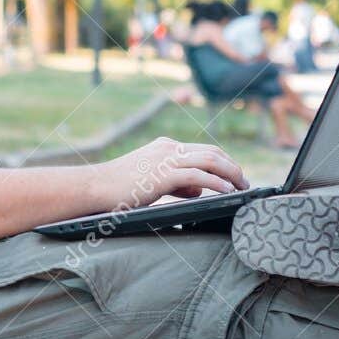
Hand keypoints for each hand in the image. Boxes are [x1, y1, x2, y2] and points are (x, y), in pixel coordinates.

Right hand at [92, 137, 247, 210]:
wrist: (94, 186)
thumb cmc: (117, 188)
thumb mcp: (150, 179)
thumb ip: (174, 182)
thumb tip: (197, 189)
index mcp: (164, 147)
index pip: (202, 150)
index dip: (223, 162)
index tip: (234, 176)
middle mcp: (168, 148)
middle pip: (212, 152)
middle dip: (232, 167)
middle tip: (244, 183)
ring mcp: (166, 160)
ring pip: (210, 161)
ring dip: (231, 173)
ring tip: (242, 187)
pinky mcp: (163, 175)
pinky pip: (199, 176)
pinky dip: (217, 183)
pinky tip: (227, 191)